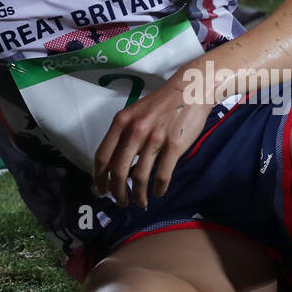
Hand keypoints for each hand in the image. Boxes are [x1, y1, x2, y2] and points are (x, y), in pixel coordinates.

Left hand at [93, 78, 213, 207]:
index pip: (102, 156)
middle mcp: (135, 130)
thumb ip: (125, 135)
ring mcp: (155, 138)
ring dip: (138, 195)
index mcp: (122, 122)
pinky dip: (158, 189)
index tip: (101, 190)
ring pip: (139, 177)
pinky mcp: (174, 145)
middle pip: (118, 171)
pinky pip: (162, 175)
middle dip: (117, 192)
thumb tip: (117, 164)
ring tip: (141, 202)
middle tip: (121, 202)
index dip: (99, 178)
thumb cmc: (163, 103)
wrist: (192, 88)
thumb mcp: (137, 113)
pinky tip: (158, 193)